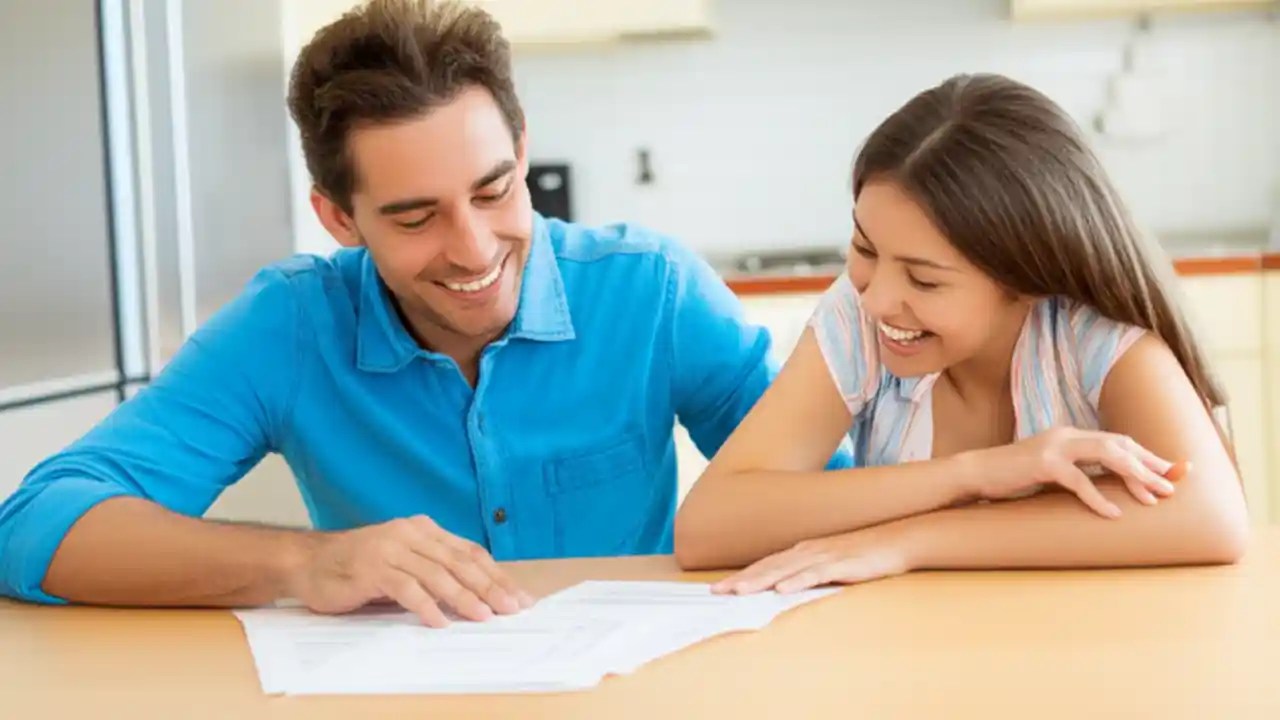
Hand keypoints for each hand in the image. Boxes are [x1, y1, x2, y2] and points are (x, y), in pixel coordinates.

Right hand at [289, 515, 533, 626]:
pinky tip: (440, 622)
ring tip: (483, 616)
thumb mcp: (404, 563)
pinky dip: (426, 606)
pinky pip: (406, 588)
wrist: (308, 562)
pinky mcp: (372, 568)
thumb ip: (434, 571)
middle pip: (460, 562)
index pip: (469, 553)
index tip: (518, 597)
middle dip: (490, 587)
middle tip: (511, 608)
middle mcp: (411, 534)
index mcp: (424, 530)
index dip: (496, 575)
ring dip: (464, 597)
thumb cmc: (359, 567)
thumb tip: (478, 596)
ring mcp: (391, 548)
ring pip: (438, 574)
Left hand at [711, 525, 913, 594]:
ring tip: (738, 591)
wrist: (895, 541)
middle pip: (767, 567)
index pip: (764, 565)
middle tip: (715, 591)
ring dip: (759, 581)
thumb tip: (785, 587)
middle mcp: (806, 551)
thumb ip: (807, 572)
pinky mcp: (840, 564)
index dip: (740, 576)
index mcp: (801, 551)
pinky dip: (796, 581)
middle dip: (739, 580)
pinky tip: (781, 589)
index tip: (717, 588)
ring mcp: (822, 556)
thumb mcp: (829, 564)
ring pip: (784, 570)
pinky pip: (814, 574)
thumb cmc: (862, 555)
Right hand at [966, 427, 1176, 518]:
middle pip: (1120, 443)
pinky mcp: (1043, 463)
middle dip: (1149, 464)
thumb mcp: (1049, 472)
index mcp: (1071, 436)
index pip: (1118, 440)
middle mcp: (1067, 435)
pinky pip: (1078, 480)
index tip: (1172, 472)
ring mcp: (1055, 447)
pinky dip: (1098, 497)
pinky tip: (1113, 513)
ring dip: (1135, 475)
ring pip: (1107, 453)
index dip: (1147, 456)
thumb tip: (1105, 490)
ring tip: (1153, 497)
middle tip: (1172, 486)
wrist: (975, 473)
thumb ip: (1075, 473)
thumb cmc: (1011, 477)